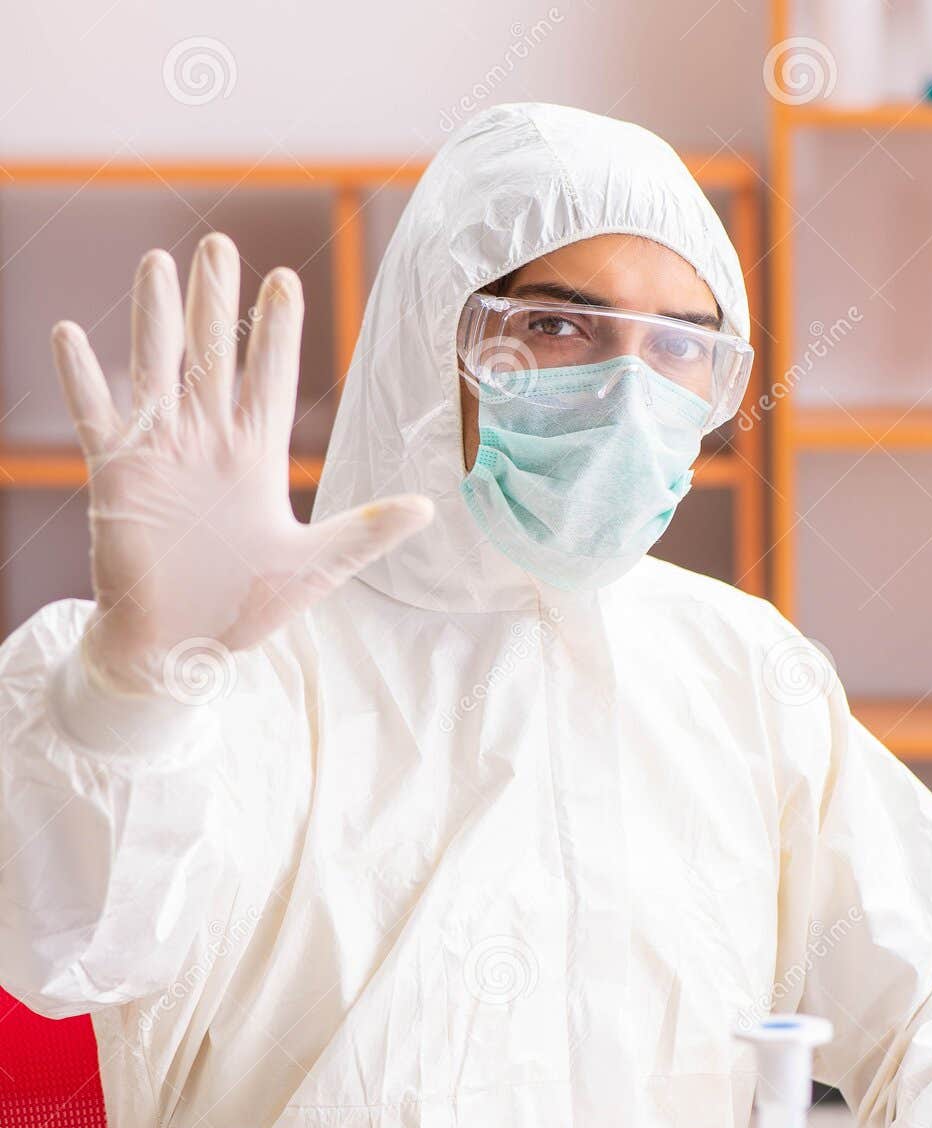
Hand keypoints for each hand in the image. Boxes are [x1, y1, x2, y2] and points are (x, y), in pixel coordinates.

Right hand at [51, 232, 431, 697]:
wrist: (182, 646)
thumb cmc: (245, 608)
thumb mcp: (314, 567)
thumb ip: (366, 531)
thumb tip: (428, 508)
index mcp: (256, 457)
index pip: (269, 378)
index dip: (276, 331)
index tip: (284, 281)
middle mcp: (208, 443)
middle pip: (212, 356)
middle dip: (216, 301)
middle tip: (221, 243)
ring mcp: (161, 453)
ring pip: (157, 369)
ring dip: (155, 318)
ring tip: (158, 264)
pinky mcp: (118, 475)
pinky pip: (98, 417)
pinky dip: (83, 379)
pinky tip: (70, 333)